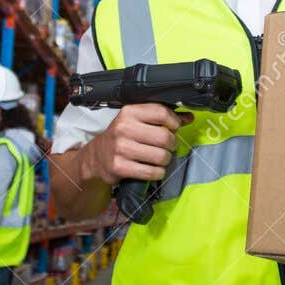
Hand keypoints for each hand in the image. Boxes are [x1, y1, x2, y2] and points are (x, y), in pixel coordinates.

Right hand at [78, 103, 192, 185]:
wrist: (96, 157)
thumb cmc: (121, 137)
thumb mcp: (137, 121)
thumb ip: (161, 118)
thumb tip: (188, 117)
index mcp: (129, 112)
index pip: (161, 113)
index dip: (175, 122)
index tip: (175, 128)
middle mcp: (124, 128)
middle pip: (165, 137)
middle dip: (172, 145)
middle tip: (168, 147)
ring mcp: (121, 148)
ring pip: (161, 156)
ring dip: (165, 160)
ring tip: (159, 159)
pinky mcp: (119, 166)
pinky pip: (151, 172)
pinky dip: (157, 173)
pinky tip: (153, 169)